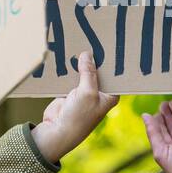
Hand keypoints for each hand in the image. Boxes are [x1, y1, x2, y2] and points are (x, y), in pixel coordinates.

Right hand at [31, 50, 117, 164]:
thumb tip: (87, 54)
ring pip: (83, 73)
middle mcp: (99, 93)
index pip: (115, 74)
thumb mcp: (87, 92)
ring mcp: (83, 93)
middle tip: (95, 40)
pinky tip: (66, 57)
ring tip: (79, 44)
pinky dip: (67, 70)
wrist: (57, 132)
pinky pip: (70, 77)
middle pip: (98, 71)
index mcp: (110, 95)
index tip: (111, 45)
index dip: (113, 61)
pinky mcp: (69, 92)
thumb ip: (88, 72)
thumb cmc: (78, 117)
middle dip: (95, 60)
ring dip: (80, 64)